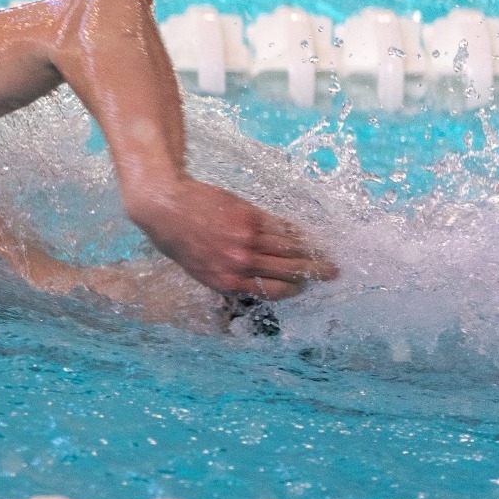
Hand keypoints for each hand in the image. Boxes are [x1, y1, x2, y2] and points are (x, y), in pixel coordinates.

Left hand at [123, 177, 337, 299]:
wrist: (166, 207)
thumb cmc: (177, 238)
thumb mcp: (198, 269)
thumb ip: (225, 277)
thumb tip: (250, 281)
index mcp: (226, 283)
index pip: (272, 292)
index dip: (292, 289)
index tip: (303, 286)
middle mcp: (241, 266)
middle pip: (288, 272)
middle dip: (313, 273)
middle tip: (332, 273)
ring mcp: (247, 242)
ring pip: (290, 250)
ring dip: (312, 252)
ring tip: (326, 255)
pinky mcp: (251, 218)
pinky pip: (282, 228)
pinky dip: (298, 232)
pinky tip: (307, 234)